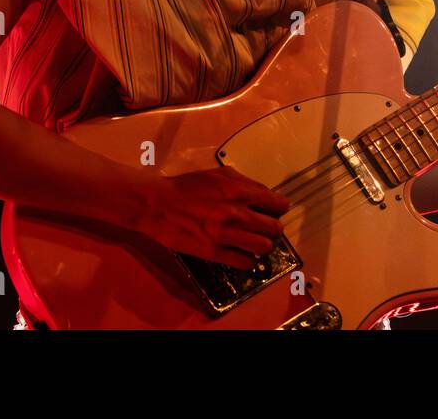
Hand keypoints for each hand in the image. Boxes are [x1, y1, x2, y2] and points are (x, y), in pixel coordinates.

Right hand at [130, 165, 290, 267]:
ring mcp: (225, 235)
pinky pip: (245, 262)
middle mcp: (236, 213)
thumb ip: (245, 183)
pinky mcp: (214, 252)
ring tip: (256, 241)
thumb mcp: (219, 174)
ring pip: (264, 247)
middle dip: (273, 227)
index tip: (275, 211)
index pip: (277, 204)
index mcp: (239, 191)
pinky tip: (243, 254)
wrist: (157, 204)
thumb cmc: (188, 186)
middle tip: (266, 227)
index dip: (280, 208)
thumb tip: (265, 195)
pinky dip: (248, 260)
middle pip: (274, 228)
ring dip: (263, 244)